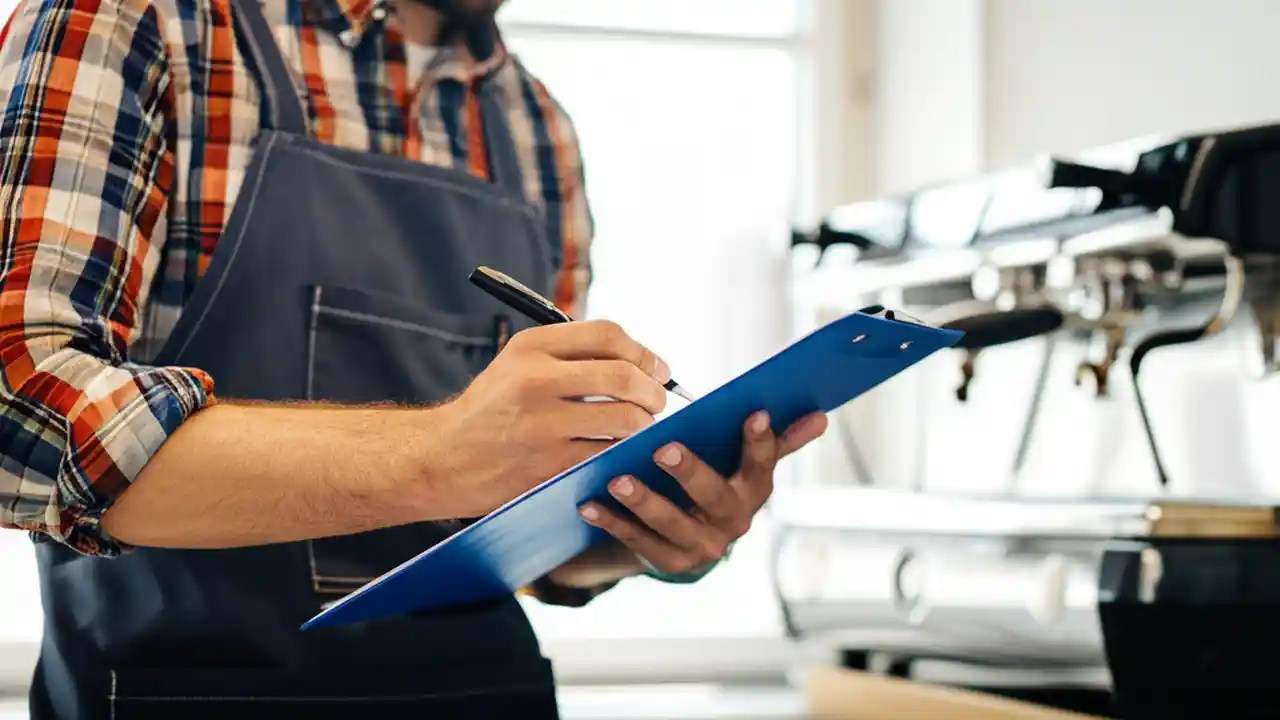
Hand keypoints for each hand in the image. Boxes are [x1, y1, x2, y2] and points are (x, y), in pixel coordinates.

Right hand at [432, 320, 667, 516]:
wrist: (439, 459)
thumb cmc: (488, 412)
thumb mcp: (516, 365)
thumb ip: (568, 355)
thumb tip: (638, 359)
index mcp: (530, 347)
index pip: (607, 334)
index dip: (643, 352)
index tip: (657, 369)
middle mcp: (536, 379)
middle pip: (624, 374)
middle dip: (653, 391)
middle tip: (657, 402)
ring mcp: (542, 424)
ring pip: (624, 418)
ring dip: (644, 425)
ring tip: (640, 429)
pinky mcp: (549, 464)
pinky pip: (609, 454)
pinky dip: (625, 453)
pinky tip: (622, 453)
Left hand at [575, 410, 827, 578]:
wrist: (691, 541)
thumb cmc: (719, 485)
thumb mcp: (747, 465)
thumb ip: (779, 441)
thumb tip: (821, 416)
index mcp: (753, 490)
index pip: (763, 465)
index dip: (761, 443)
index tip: (754, 413)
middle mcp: (733, 522)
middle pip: (713, 496)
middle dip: (690, 472)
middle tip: (663, 447)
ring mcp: (701, 547)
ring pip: (671, 524)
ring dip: (644, 501)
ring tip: (616, 479)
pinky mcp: (669, 562)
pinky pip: (637, 542)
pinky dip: (612, 522)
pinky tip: (589, 503)